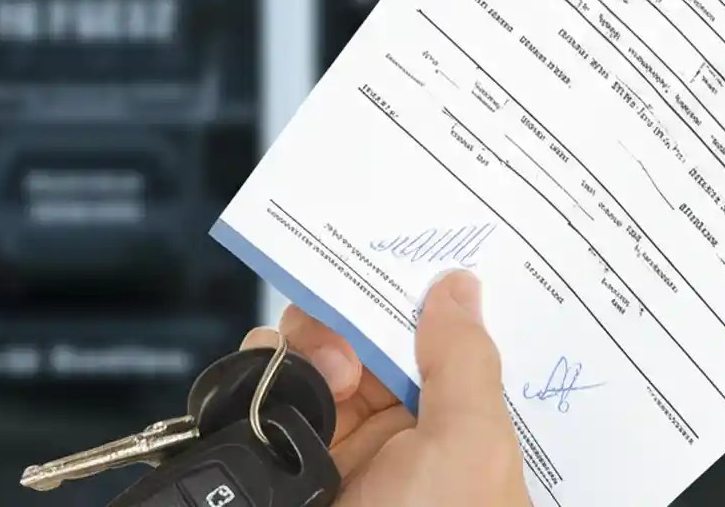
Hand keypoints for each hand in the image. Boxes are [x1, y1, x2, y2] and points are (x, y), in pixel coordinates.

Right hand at [240, 271, 529, 506]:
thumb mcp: (470, 450)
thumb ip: (463, 360)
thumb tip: (458, 287)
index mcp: (456, 427)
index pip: (430, 334)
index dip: (408, 293)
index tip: (389, 253)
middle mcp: (394, 436)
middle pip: (360, 336)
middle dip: (343, 322)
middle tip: (346, 353)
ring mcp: (330, 454)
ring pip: (302, 362)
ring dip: (300, 351)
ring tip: (319, 383)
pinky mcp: (277, 471)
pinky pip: (254, 400)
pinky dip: (255, 384)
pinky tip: (269, 398)